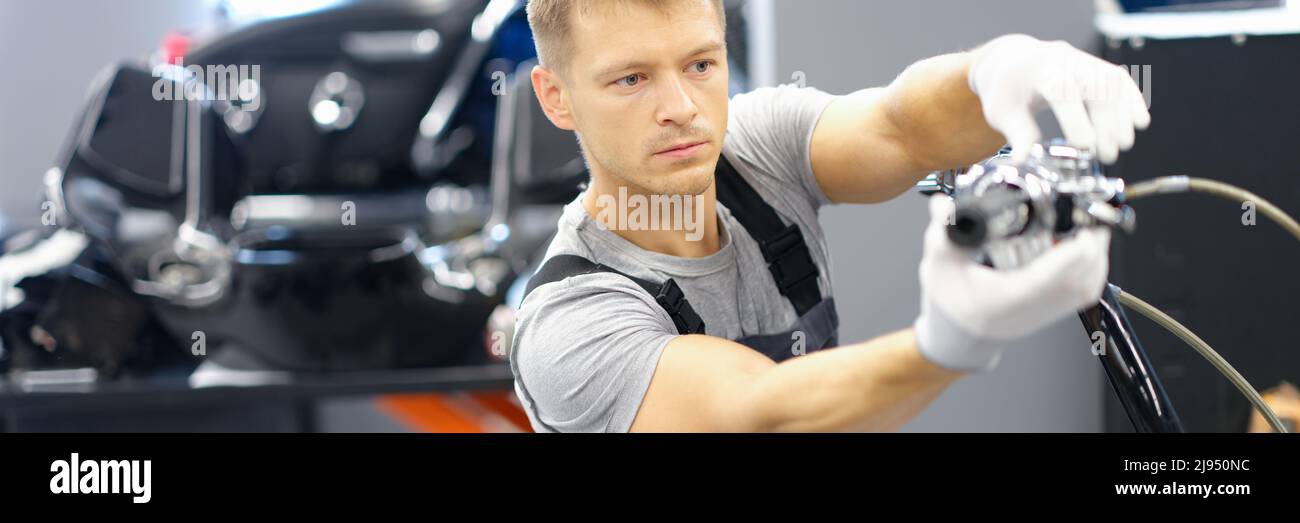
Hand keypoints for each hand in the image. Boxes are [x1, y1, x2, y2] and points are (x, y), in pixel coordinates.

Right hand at [913, 195, 1110, 371]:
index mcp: (1012, 297)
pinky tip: (1086, 252)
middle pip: (1083, 278)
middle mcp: (1036, 307)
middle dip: (1093, 243)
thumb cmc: (950, 307)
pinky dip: (1093, 270)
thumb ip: (944, 231)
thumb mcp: (940, 265)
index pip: (1057, 274)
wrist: (957, 338)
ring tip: (1089, 228)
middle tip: (1087, 215)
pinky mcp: (1053, 311)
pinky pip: (1086, 292)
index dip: (1077, 247)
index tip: (1082, 221)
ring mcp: (1048, 312)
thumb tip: (943, 204)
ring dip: (1096, 256)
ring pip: (1090, 286)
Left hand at [968, 34, 1150, 163]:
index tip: (1085, 148)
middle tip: (1108, 155)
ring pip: (1113, 83)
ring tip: (1123, 145)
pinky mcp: (1097, 66)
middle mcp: (1065, 61)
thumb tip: (1023, 162)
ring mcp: (1084, 61)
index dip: (1077, 120)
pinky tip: (1140, 122)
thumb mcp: (1002, 112)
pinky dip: (1133, 100)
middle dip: (1106, 122)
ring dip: (1123, 115)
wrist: (1014, 61)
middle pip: (1095, 87)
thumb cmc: (1007, 89)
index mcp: (1039, 71)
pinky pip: (1121, 80)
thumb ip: (1017, 134)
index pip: (1063, 92)